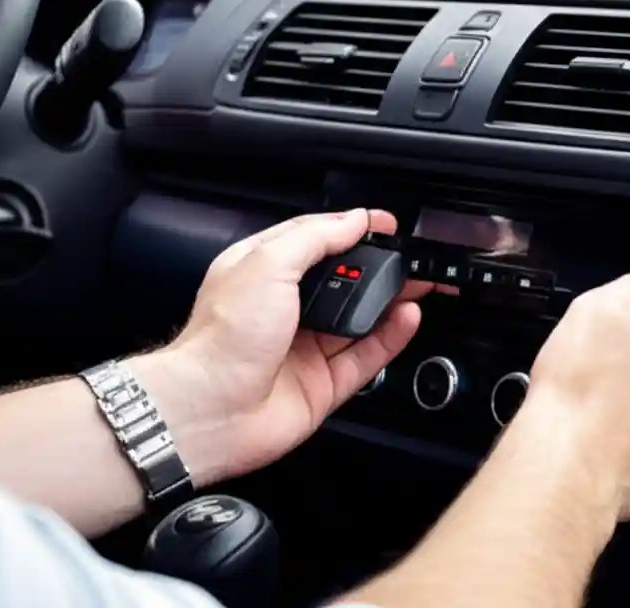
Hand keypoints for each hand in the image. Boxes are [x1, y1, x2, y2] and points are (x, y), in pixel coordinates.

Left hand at [127, 209, 430, 485]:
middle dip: (379, 268)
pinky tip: (407, 319)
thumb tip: (352, 220)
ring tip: (420, 284)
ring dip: (391, 302)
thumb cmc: (221, 338)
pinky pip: (365, 358)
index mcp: (263, 272)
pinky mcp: (321, 385)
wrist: (210, 409)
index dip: (351, 228)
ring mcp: (304, 348)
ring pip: (360, 320)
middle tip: (410, 258)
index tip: (384, 224)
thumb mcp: (267, 264)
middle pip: (344, 281)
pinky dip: (390, 339)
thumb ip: (314, 238)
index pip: (316, 240)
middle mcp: (285, 310)